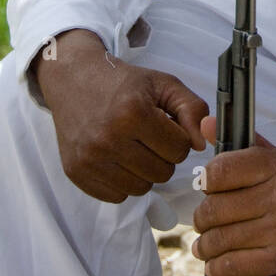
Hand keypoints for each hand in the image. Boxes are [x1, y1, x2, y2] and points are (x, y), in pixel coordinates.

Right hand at [33, 29, 207, 202]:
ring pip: (141, 188)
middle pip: (162, 173)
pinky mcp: (76, 172)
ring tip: (134, 146)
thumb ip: (193, 109)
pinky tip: (117, 157)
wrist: (74, 79)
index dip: (178, 137)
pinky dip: (123, 181)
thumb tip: (201, 145)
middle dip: (163, 155)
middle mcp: (108, 138)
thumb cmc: (124, 83)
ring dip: (145, 171)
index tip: (165, 124)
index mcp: (132, 112)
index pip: (180, 149)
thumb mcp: (164, 84)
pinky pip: (117, 196)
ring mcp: (89, 158)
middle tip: (149, 136)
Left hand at [192, 117, 275, 275]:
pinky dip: (217, 267)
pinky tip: (216, 263)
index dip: (207, 182)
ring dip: (205, 245)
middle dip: (202, 218)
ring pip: (218, 240)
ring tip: (207, 244)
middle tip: (206, 221)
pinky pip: (231, 266)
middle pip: (214, 209)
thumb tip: (205, 123)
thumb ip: (243, 143)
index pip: (220, 171)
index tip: (209, 188)